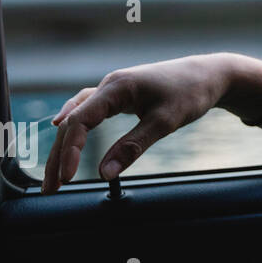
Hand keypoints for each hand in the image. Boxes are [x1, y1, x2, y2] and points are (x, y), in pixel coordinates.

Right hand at [41, 53, 233, 193]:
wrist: (211, 73)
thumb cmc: (191, 93)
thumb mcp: (165, 122)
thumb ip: (133, 146)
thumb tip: (104, 174)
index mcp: (116, 87)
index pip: (80, 120)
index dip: (69, 151)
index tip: (67, 179)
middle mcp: (109, 85)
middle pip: (72, 121)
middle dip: (59, 155)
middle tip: (50, 188)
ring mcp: (113, 89)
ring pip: (78, 117)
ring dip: (64, 145)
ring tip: (56, 175)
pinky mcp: (121, 95)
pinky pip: (88, 110)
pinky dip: (75, 126)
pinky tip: (64, 132)